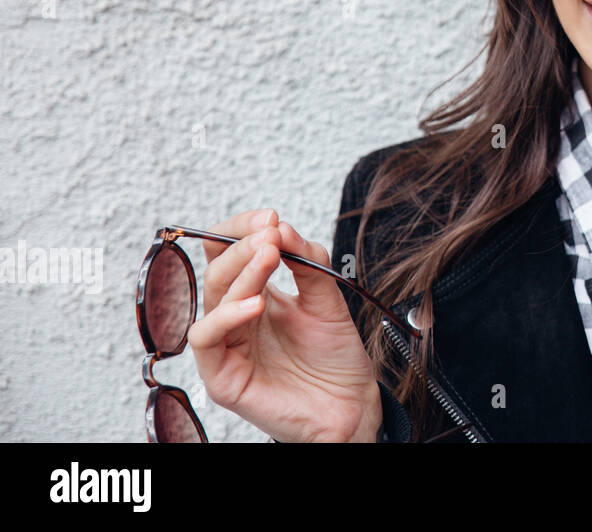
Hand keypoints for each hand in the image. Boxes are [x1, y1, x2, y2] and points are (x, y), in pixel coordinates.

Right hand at [187, 208, 383, 441]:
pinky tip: (256, 304)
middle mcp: (236, 318)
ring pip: (213, 299)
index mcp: (256, 295)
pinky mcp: (223, 376)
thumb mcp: (327, 298)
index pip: (228, 253)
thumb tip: (283, 228)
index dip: (240, 230)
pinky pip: (206, 340)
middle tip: (270, 234)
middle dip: (244, 246)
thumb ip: (308, 262)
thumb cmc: (335, 358)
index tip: (269, 217)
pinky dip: (227, 316)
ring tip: (268, 256)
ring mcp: (227, 346)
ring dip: (240, 272)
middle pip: (219, 270)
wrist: (351, 406)